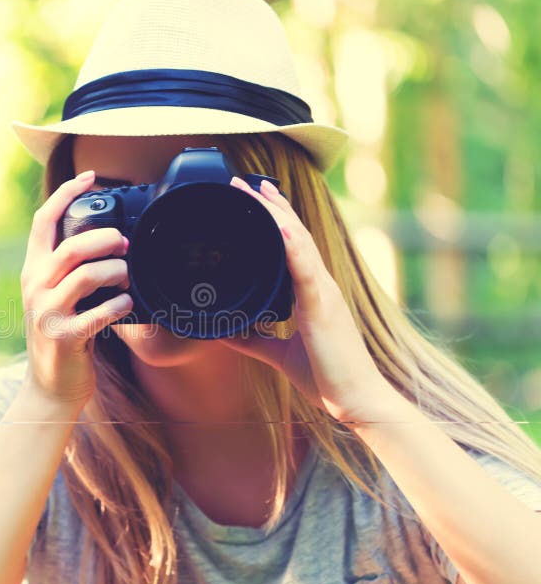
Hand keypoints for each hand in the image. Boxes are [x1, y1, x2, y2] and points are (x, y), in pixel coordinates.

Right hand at [20, 169, 133, 406]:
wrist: (49, 389)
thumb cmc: (63, 337)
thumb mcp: (56, 297)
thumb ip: (69, 271)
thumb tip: (107, 241)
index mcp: (33, 270)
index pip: (43, 220)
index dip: (66, 194)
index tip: (91, 177)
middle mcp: (35, 286)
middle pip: (72, 246)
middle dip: (106, 239)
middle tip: (127, 244)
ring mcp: (48, 312)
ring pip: (87, 275)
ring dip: (117, 272)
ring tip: (128, 278)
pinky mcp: (65, 336)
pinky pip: (100, 313)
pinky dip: (120, 307)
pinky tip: (127, 307)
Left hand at [218, 177, 391, 423]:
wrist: (356, 401)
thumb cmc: (326, 376)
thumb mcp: (281, 354)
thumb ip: (256, 340)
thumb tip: (228, 330)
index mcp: (313, 292)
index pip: (293, 245)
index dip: (276, 218)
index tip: (255, 195)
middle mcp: (321, 285)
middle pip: (294, 235)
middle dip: (270, 207)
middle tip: (244, 182)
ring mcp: (324, 294)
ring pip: (300, 244)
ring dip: (277, 216)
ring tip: (256, 191)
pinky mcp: (323, 309)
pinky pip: (307, 273)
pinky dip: (294, 249)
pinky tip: (282, 228)